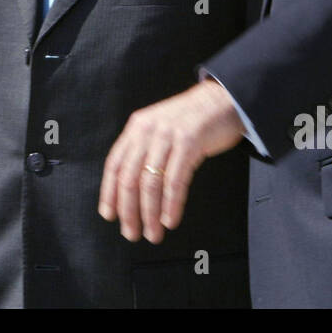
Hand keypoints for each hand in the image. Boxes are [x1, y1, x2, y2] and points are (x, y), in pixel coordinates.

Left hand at [98, 79, 244, 243]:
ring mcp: (168, 135)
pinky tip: (171, 219)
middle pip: (129, 177)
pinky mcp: (189, 141)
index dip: (109, 193)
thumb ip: (144, 151)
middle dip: (128, 210)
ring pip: (150, 182)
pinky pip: (175, 180)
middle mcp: (147, 130)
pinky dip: (171, 204)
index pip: (115, 164)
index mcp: (136, 127)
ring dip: (150, 213)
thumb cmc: (191, 120)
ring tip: (154, 233)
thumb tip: (130, 190)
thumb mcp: (159, 129)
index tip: (109, 215)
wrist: (222, 99)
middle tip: (132, 233)